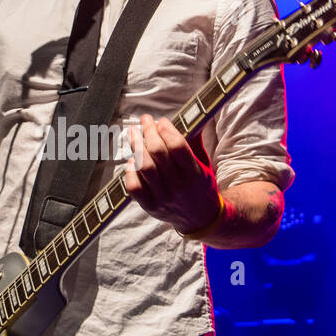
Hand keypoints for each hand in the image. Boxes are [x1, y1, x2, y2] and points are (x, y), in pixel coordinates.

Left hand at [123, 113, 221, 233]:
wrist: (201, 219)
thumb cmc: (202, 186)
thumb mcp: (205, 164)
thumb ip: (195, 142)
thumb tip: (191, 116)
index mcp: (195, 173)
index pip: (178, 146)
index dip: (167, 130)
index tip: (161, 121)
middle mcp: (179, 186)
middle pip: (158, 153)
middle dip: (149, 132)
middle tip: (145, 120)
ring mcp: (163, 198)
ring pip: (145, 167)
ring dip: (137, 146)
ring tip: (134, 134)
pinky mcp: (150, 206)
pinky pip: (134, 187)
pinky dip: (130, 171)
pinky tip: (132, 160)